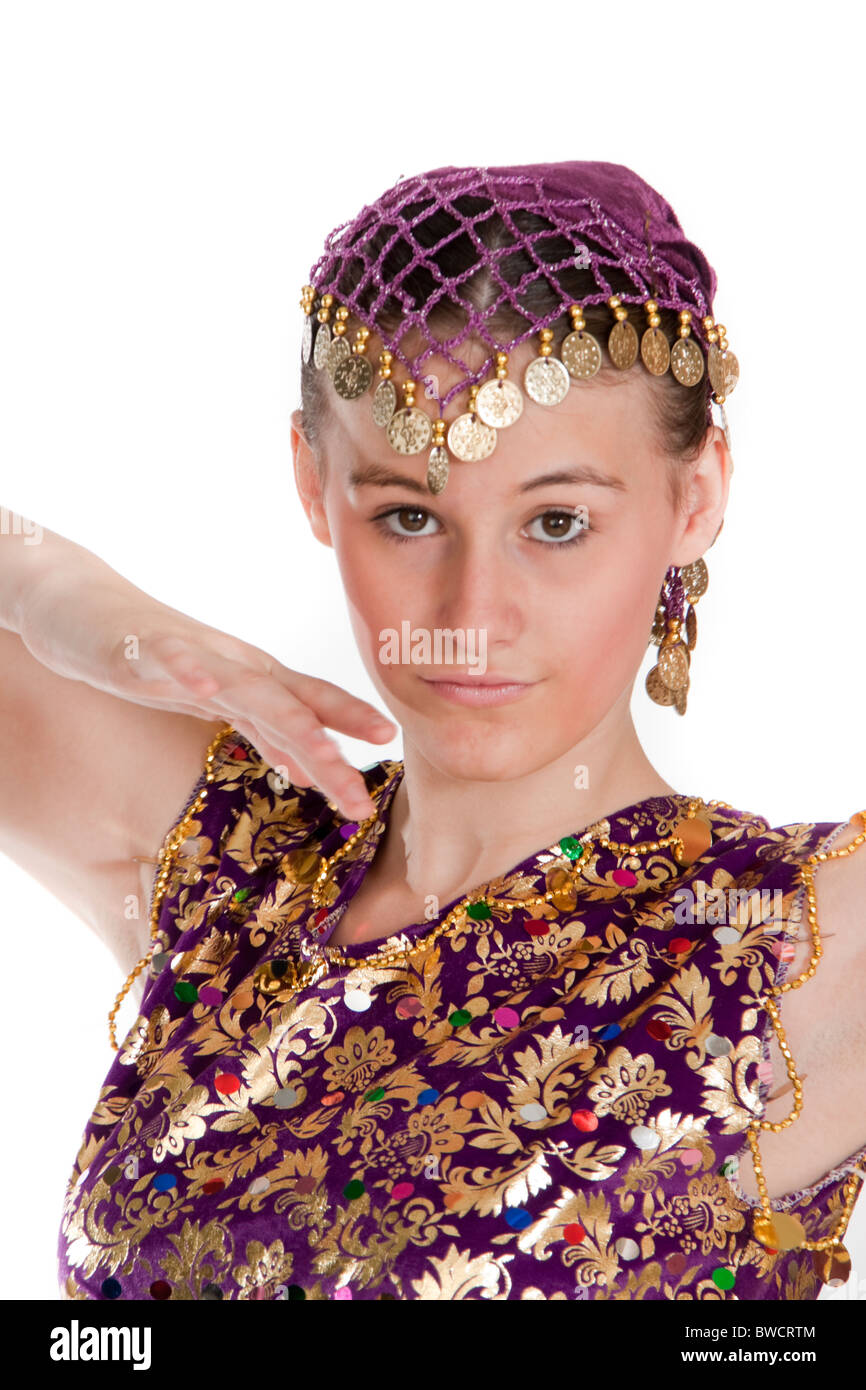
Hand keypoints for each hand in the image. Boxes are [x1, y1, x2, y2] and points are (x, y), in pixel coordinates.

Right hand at [19, 570, 396, 820]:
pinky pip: (168, 661)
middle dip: (328, 751)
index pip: (310, 706)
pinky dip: (190, 673)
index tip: (390, 749)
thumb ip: (258, 729)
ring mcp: (189, 656)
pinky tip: (207, 690)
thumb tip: (305, 767)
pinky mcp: (139, 649)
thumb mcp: (210, 703)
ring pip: (244, 689)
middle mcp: (231, 666)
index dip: (349, 723)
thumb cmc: (151, 655)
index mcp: (250, 680)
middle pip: (290, 709)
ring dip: (284, 719)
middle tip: (360, 793)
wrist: (76, 602)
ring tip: (319, 750)